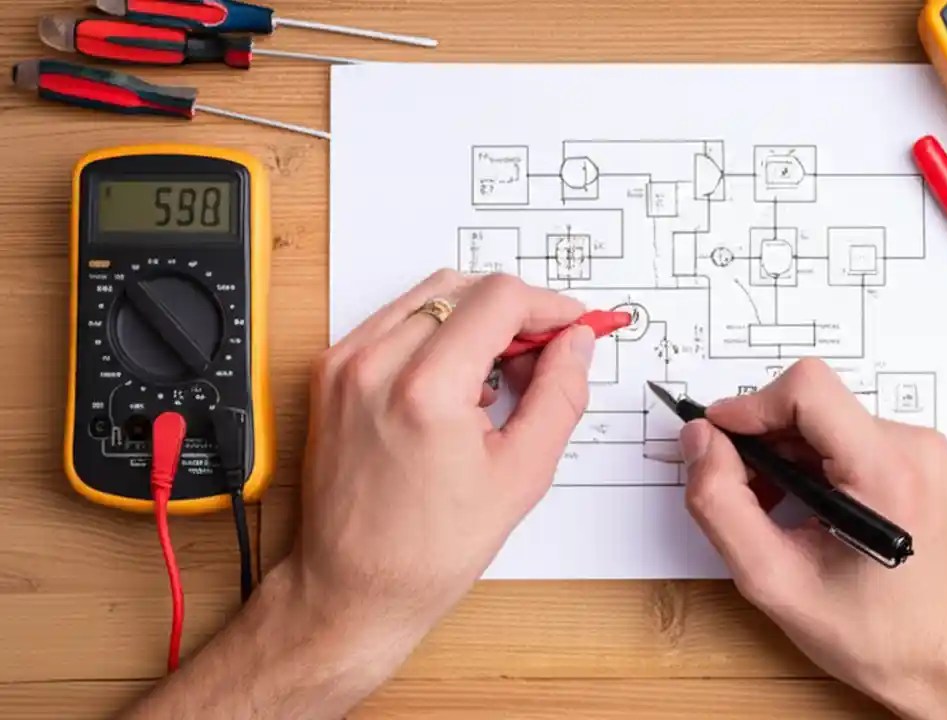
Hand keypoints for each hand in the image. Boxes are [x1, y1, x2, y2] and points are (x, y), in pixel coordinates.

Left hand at [288, 271, 595, 675]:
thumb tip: (576, 342)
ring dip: (474, 319)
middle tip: (544, 355)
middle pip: (463, 288)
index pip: (499, 299)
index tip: (573, 325)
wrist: (353, 588)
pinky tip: (456, 384)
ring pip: (427, 298)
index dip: (549, 306)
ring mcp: (343, 365)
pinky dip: (434, 335)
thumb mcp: (521, 474)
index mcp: (424, 390)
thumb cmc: (428, 550)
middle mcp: (373, 365)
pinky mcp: (329, 373)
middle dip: (515, 312)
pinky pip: (393, 322)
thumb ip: (560, 394)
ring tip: (499, 375)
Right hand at [680, 359, 946, 718]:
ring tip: (771, 512)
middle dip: (761, 440)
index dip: (749, 406)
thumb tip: (699, 441)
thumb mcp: (775, 582)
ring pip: (823, 419)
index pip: (808, 389)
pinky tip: (801, 509)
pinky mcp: (917, 459)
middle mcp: (913, 446)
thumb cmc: (876, 636)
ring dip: (783, 456)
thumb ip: (722, 505)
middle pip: (810, 403)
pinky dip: (810, 463)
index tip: (716, 441)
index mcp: (887, 473)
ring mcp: (920, 449)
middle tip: (740, 495)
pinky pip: (845, 435)